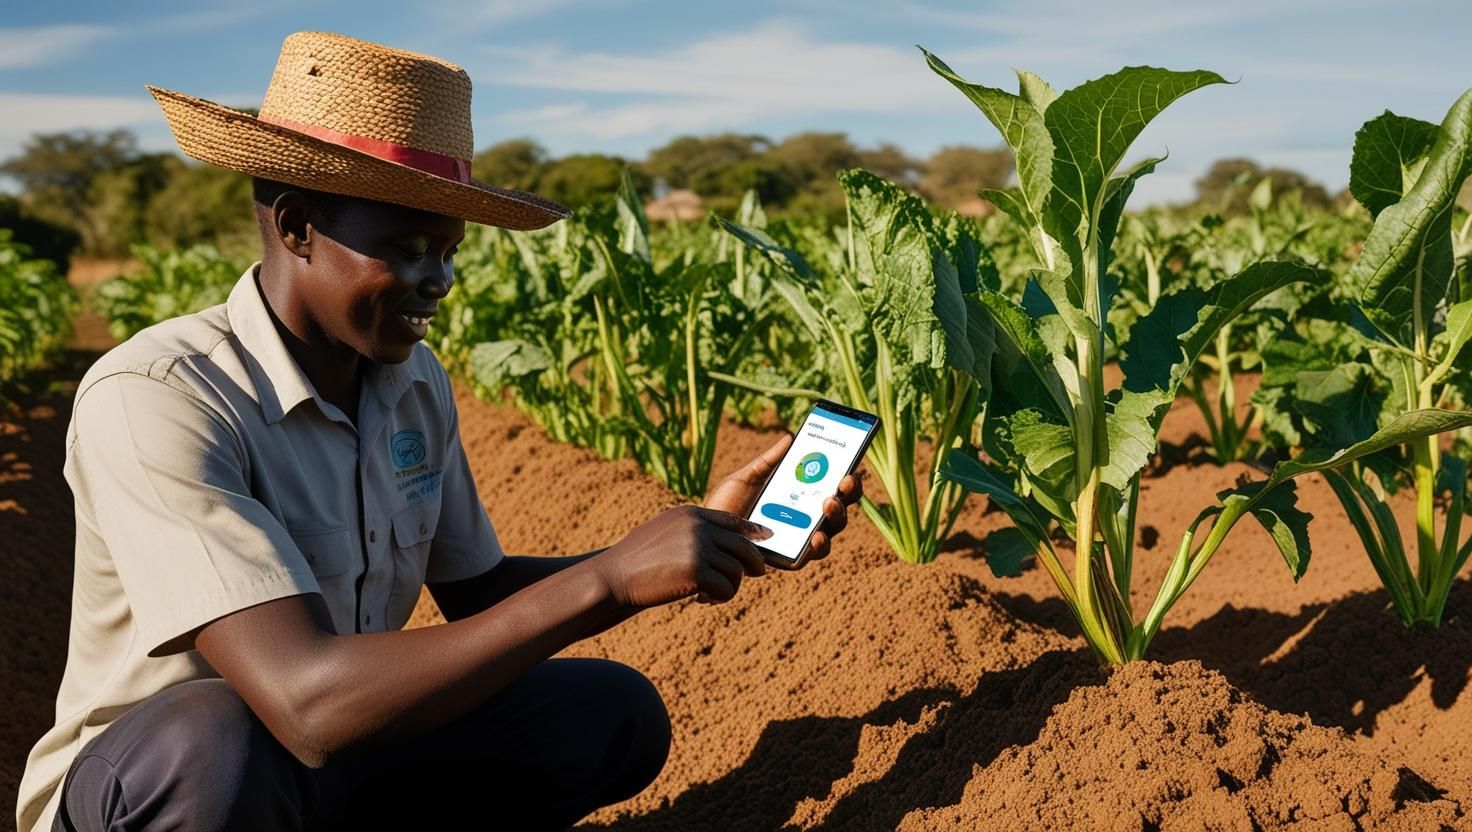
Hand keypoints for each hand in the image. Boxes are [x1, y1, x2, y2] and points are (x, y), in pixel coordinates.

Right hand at [589, 505, 772, 609]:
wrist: (613, 577)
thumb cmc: (635, 560)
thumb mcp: (664, 534)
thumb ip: (692, 534)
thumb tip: (724, 547)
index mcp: (690, 514)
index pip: (732, 520)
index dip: (752, 530)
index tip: (767, 537)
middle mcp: (698, 527)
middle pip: (743, 547)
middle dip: (754, 563)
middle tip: (758, 574)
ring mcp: (698, 548)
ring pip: (736, 571)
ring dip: (729, 587)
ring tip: (711, 594)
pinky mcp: (697, 572)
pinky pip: (726, 588)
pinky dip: (719, 598)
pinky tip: (702, 600)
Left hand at [703, 433, 864, 566]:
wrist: (705, 534)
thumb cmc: (726, 504)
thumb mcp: (746, 477)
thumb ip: (768, 461)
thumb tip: (790, 437)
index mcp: (800, 496)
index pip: (832, 485)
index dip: (847, 473)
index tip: (852, 461)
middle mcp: (805, 518)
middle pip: (839, 506)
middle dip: (848, 492)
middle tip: (844, 480)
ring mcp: (799, 539)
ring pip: (831, 530)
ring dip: (837, 516)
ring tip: (829, 503)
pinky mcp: (788, 558)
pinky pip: (810, 555)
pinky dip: (818, 546)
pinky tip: (817, 536)